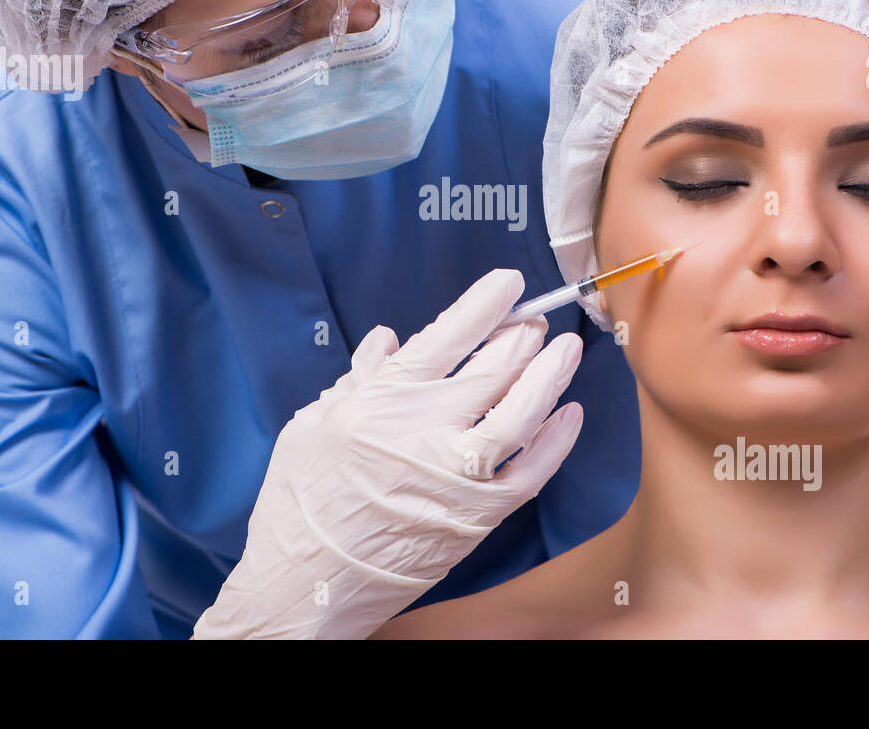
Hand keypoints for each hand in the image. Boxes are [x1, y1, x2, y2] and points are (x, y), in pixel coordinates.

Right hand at [192, 268, 583, 638]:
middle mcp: (424, 431)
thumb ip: (357, 378)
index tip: (507, 284)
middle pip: (493, 368)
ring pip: (522, 413)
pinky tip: (569, 414)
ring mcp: (456, 475)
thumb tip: (387, 340)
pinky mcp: (477, 516)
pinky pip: (531, 472)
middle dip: (522, 336)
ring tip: (565, 352)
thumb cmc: (299, 506)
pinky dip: (556, 441)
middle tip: (535, 323)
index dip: (484, 303)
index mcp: (381, 401)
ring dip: (550, 376)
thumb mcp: (310, 425)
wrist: (305, 584)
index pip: (447, 335)